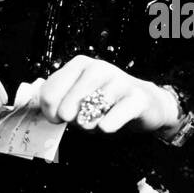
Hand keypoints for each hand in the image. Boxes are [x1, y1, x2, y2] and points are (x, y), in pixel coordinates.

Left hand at [27, 55, 180, 134]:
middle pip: (72, 96)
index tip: (55, 119)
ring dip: (90, 122)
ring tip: (93, 124)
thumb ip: (61, 102)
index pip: (51, 88)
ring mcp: (119, 81)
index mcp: (80, 65)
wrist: (144, 104)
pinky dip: (111, 121)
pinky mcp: (138, 97)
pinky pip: (121, 110)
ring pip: (96, 104)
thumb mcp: (79, 100)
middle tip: (75, 122)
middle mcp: (99, 68)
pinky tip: (105, 127)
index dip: (49, 110)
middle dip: (69, 115)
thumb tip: (50, 114)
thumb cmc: (106, 103)